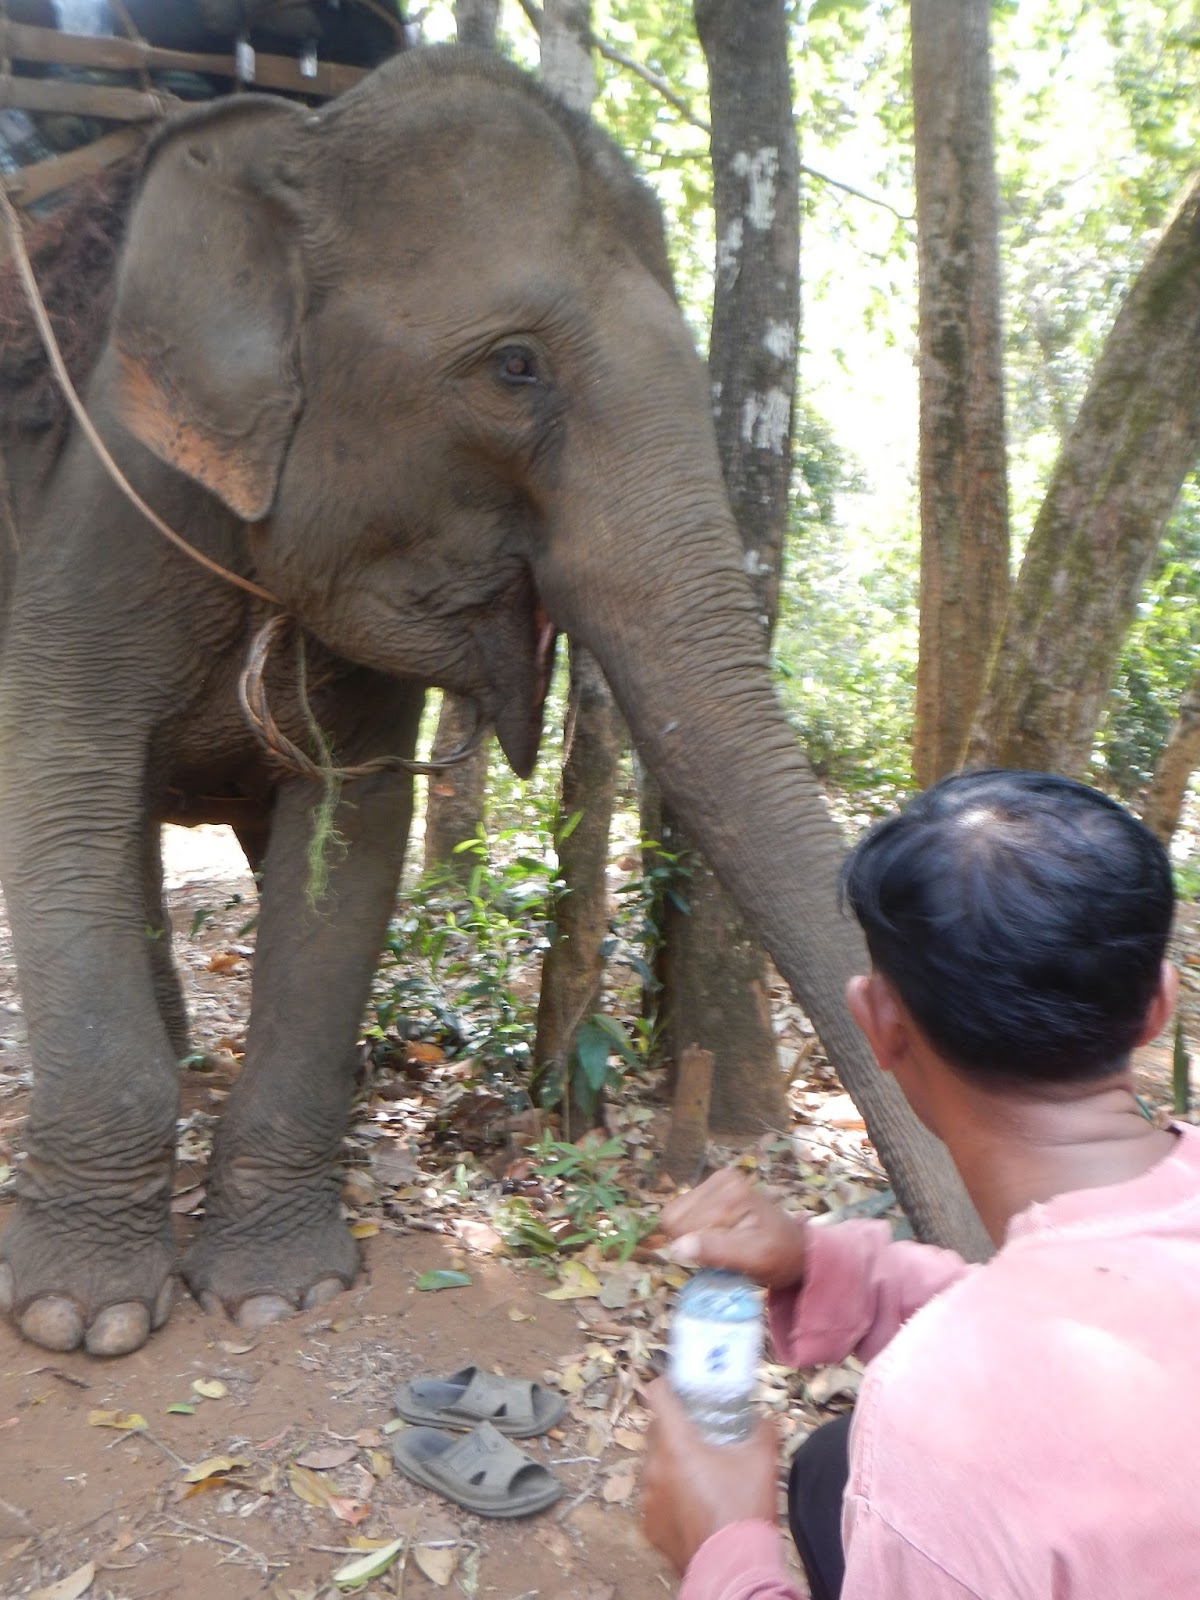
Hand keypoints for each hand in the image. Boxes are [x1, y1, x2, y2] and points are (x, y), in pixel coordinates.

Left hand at [642, 1377, 778, 1573]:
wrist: (734, 1568)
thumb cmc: (744, 1508)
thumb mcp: (762, 1460)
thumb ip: (763, 1429)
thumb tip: (765, 1416)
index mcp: (676, 1443)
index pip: (656, 1395)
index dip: (667, 1386)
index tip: (681, 1389)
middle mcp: (654, 1467)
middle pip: (655, 1431)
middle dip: (674, 1428)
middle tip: (700, 1434)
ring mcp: (648, 1498)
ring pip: (654, 1466)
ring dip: (671, 1464)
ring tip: (700, 1475)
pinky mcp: (649, 1526)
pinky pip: (656, 1499)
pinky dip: (670, 1497)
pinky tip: (694, 1506)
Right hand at [660, 1168, 808, 1290]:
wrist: (795, 1248)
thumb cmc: (779, 1256)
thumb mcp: (754, 1259)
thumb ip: (716, 1250)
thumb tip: (678, 1247)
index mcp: (730, 1192)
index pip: (679, 1223)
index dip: (690, 1246)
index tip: (715, 1257)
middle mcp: (722, 1178)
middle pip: (674, 1216)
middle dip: (691, 1239)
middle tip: (720, 1250)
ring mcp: (718, 1180)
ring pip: (676, 1214)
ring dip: (692, 1234)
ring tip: (721, 1242)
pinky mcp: (715, 1187)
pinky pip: (684, 1211)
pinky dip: (695, 1228)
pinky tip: (718, 1233)